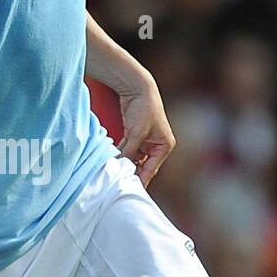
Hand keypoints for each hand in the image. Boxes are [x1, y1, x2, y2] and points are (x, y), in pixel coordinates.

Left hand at [117, 72, 175, 187]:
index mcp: (165, 146)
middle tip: (118, 183)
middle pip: (142, 165)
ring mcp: (146, 140)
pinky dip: (121, 154)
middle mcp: (157, 145)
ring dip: (124, 163)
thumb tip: (119, 167)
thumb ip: (129, 152)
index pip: (151, 168)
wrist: (137, 87)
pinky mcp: (136, 135)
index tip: (129, 189)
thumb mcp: (136, 133)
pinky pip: (128, 149)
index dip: (140, 179)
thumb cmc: (143, 108)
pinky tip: (111, 161)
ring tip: (113, 173)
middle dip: (130, 171)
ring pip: (134, 158)